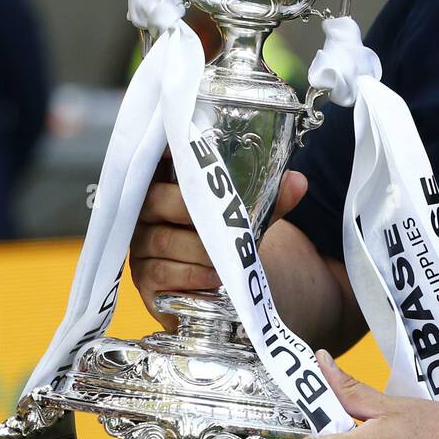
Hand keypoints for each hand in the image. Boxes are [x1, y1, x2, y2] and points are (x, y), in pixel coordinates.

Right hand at [130, 164, 307, 329]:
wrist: (217, 286)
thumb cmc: (226, 240)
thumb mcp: (248, 218)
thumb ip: (272, 200)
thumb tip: (298, 181)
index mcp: (167, 187)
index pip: (155, 162)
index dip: (163, 154)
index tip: (181, 152)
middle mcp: (146, 213)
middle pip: (155, 201)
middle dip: (191, 210)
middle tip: (221, 223)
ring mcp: (141, 247)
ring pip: (162, 239)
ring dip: (198, 249)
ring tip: (226, 257)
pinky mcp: (144, 280)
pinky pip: (161, 272)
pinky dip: (191, 275)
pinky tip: (214, 277)